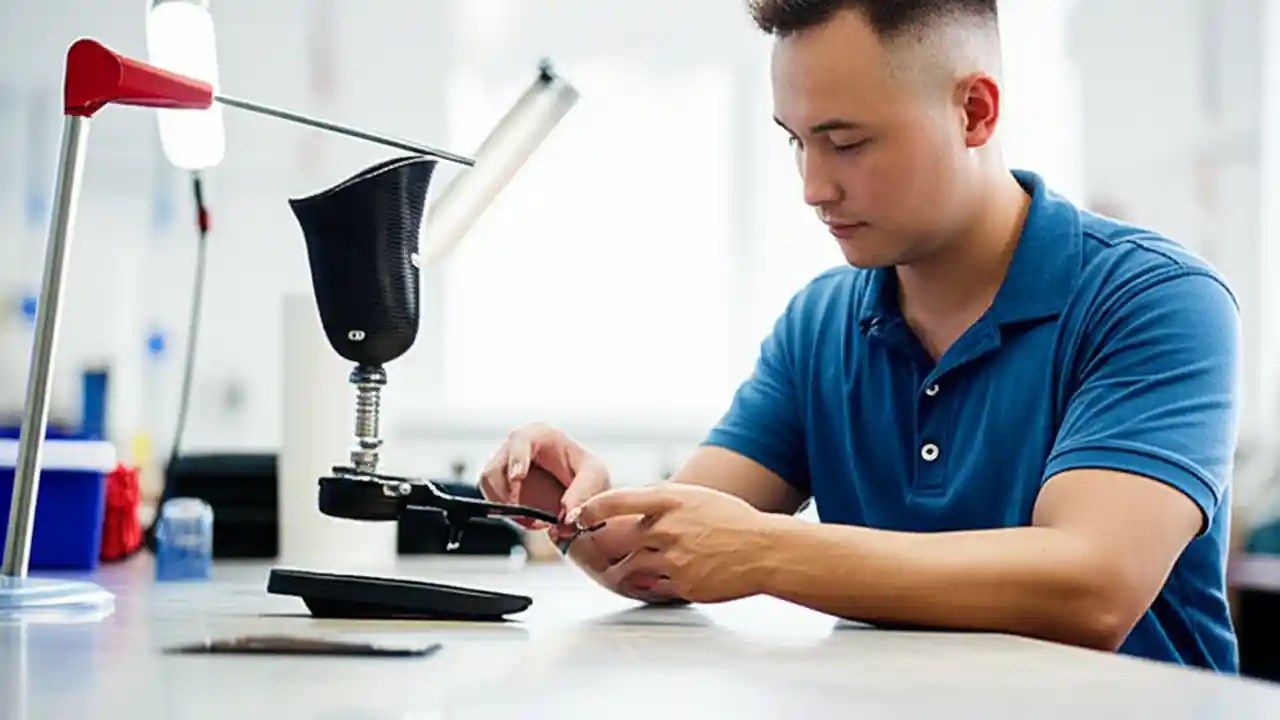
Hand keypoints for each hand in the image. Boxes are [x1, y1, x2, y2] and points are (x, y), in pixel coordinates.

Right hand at [477, 424, 680, 603]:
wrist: (581, 491)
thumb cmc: (587, 474)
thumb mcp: (595, 478)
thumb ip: (583, 495)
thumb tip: (568, 517)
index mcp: (540, 435)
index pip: (520, 440)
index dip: (516, 458)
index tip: (518, 477)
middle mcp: (517, 448)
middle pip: (496, 469)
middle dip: (510, 497)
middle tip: (532, 517)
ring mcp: (505, 466)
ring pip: (490, 488)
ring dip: (510, 510)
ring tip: (538, 522)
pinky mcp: (500, 486)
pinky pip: (493, 502)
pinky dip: (512, 517)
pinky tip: (532, 521)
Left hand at [571, 484, 777, 603]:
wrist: (764, 550)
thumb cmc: (733, 521)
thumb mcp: (696, 497)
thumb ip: (662, 501)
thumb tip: (631, 507)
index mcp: (671, 500)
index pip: (617, 501)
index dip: (591, 509)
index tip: (578, 515)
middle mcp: (668, 528)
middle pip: (618, 540)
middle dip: (602, 545)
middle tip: (589, 547)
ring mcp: (674, 559)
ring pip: (630, 566)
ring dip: (623, 568)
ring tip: (621, 568)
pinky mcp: (681, 585)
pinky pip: (649, 587)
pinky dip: (645, 584)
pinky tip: (651, 579)